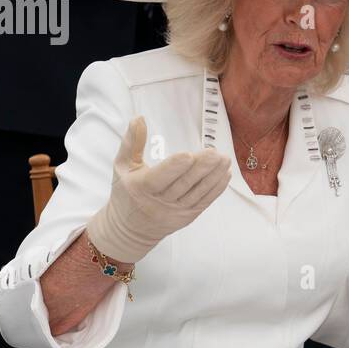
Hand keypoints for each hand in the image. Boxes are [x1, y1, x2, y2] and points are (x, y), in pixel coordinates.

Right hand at [86, 117, 231, 263]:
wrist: (131, 228)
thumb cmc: (125, 192)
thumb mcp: (122, 167)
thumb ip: (131, 143)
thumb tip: (139, 118)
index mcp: (141, 188)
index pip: (160, 178)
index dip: (174, 167)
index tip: (188, 154)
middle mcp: (160, 202)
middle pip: (183, 184)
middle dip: (200, 168)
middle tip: (215, 153)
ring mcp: (176, 211)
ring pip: (198, 193)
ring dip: (213, 176)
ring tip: (225, 160)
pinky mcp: (188, 215)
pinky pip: (204, 201)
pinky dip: (217, 188)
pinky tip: (226, 174)